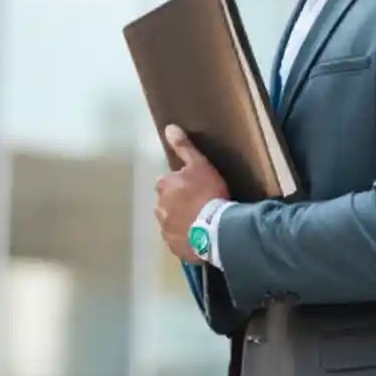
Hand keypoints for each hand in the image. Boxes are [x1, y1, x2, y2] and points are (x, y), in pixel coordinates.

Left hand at [154, 124, 228, 262]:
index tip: (196, 186)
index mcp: (163, 186)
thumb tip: (169, 128)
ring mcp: (165, 229)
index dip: (182, 183)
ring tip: (201, 221)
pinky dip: (186, 237)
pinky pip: (178, 239)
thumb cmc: (209, 193)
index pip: (168, 182)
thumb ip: (184, 147)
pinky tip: (200, 236)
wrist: (217, 229)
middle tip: (200, 203)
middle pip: (167, 202)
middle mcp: (158, 208)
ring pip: (171, 221)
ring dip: (181, 220)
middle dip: (178, 202)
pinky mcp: (174, 247)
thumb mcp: (200, 164)